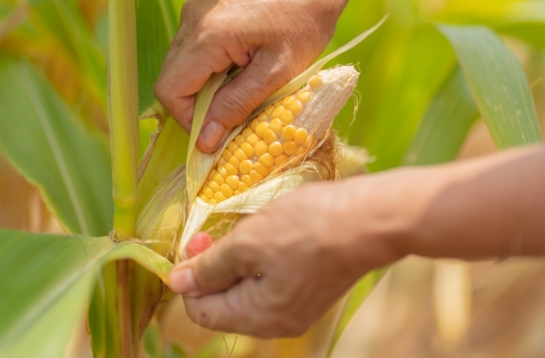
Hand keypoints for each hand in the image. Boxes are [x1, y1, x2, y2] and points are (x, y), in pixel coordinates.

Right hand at [155, 0, 376, 151]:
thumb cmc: (304, 20)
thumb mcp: (277, 72)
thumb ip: (237, 105)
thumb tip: (205, 140)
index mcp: (208, 36)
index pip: (170, 90)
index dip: (188, 120)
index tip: (217, 133)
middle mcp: (192, 21)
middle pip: (171, 80)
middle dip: (196, 107)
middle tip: (231, 117)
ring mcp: (194, 13)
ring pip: (180, 68)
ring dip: (203, 90)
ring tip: (240, 91)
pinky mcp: (202, 11)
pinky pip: (191, 53)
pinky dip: (208, 72)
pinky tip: (238, 71)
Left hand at [166, 174, 416, 337]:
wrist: (369, 221)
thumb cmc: (306, 228)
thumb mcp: (247, 242)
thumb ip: (209, 266)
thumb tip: (175, 283)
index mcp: (256, 317)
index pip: (201, 310)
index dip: (191, 276)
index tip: (198, 240)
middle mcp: (276, 324)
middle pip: (224, 303)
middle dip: (214, 267)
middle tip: (216, 230)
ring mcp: (296, 310)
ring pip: (248, 291)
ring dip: (237, 262)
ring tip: (247, 230)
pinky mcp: (311, 293)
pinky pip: (271, 285)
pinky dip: (261, 263)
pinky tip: (269, 236)